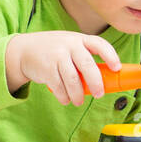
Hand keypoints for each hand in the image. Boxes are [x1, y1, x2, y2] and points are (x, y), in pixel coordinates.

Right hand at [7, 31, 121, 103]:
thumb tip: (106, 79)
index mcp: (80, 39)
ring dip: (78, 94)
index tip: (116, 68)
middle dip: (96, 82)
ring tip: (78, 101)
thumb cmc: (55, 50)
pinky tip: (66, 99)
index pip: (99, 44)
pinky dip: (64, 96)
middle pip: (87, 65)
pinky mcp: (46, 68)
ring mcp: (57, 56)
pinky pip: (59, 86)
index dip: (110, 56)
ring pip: (72, 80)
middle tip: (99, 94)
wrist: (24, 49)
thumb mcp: (70, 46)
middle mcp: (69, 45)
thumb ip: (85, 57)